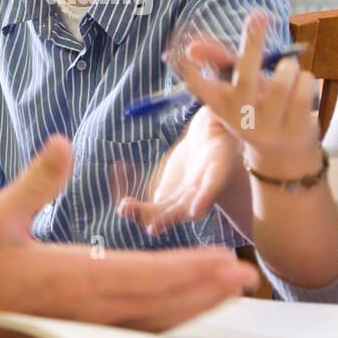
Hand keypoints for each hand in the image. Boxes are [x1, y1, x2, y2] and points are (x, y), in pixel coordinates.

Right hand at [0, 136, 258, 330]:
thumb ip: (36, 182)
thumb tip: (61, 142)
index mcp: (70, 281)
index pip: (146, 277)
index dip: (190, 270)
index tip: (224, 261)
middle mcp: (86, 315)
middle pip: (162, 305)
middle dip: (206, 289)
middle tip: (244, 277)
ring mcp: (82, 337)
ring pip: (152, 325)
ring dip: (193, 309)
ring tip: (225, 294)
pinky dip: (165, 325)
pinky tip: (180, 317)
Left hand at [117, 106, 250, 238]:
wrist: (209, 140)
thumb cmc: (217, 126)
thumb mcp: (219, 118)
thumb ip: (215, 117)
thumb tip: (214, 110)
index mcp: (217, 171)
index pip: (213, 187)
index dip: (205, 198)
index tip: (195, 211)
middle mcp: (199, 192)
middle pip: (184, 211)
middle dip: (168, 219)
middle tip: (152, 226)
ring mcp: (180, 199)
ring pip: (161, 215)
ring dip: (143, 215)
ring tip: (124, 207)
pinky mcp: (164, 198)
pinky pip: (145, 207)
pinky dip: (131, 201)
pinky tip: (118, 175)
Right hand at [171, 10, 322, 179]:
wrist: (282, 154)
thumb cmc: (255, 107)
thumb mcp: (235, 86)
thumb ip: (217, 59)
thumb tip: (191, 44)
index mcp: (220, 105)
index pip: (198, 85)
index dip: (187, 67)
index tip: (178, 50)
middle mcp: (240, 117)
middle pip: (245, 74)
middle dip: (253, 41)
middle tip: (258, 15)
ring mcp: (268, 126)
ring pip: (283, 79)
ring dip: (289, 67)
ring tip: (288, 71)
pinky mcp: (295, 130)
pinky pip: (304, 89)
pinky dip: (306, 79)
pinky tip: (301, 85)